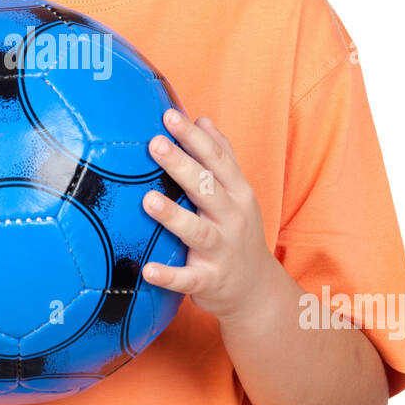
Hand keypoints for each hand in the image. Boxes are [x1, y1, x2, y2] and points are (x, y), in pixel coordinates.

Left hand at [140, 108, 275, 324]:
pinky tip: (147, 269)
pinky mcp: (209, 281)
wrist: (257, 290)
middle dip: (181, 165)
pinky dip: (169, 275)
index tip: (169, 115)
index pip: (216, 159)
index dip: (193, 137)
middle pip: (207, 188)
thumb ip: (222, 156)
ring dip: (173, 216)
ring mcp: (222, 250)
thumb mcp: (238, 192)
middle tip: (155, 144)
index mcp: (238, 192)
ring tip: (148, 200)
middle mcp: (232, 218)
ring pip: (197, 231)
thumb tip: (203, 119)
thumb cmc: (238, 231)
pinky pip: (188, 279)